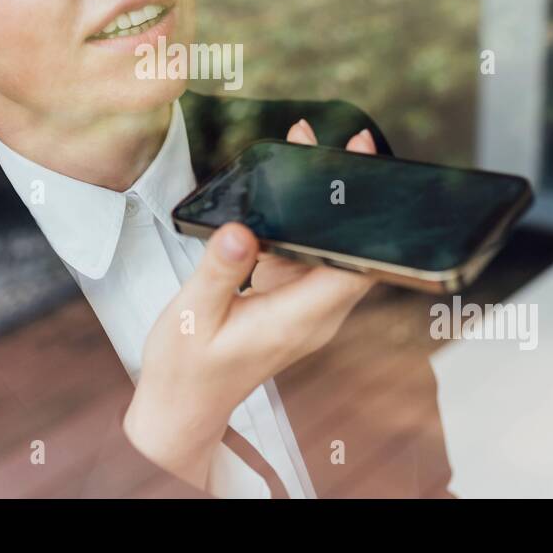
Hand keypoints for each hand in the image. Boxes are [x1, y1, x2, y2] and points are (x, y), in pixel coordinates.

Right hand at [122, 118, 379, 489]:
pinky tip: (285, 189)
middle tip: (350, 145)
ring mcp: (304, 309)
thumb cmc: (186, 367)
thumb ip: (219, 271)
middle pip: (351, 251)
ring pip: (329, 248)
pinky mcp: (290, 301)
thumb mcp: (192, 314)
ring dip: (321, 206)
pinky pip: (306, 255)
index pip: (355, 269)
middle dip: (349, 199)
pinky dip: (300, 222)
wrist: (181, 406)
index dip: (369, 225)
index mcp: (297, 320)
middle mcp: (313, 316)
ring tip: (309, 149)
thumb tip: (241, 230)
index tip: (371, 179)